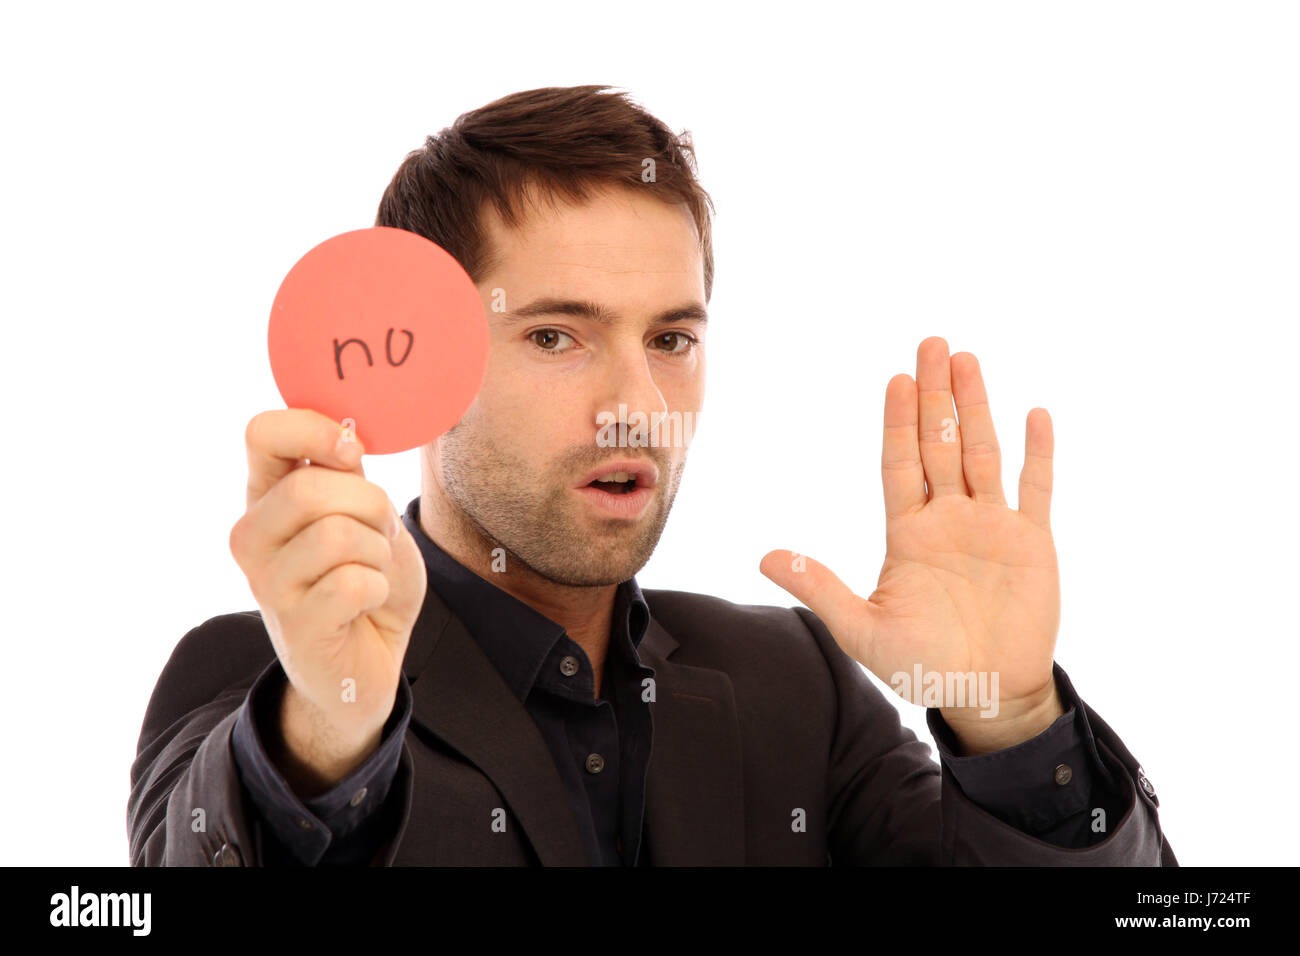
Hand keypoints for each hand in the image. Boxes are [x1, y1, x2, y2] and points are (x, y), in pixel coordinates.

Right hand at [228, 409, 426, 791]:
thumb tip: (345, 436)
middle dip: (371, 507)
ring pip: (337, 535)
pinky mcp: (295, 624)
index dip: (317, 432)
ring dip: (377, 552)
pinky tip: (365, 604)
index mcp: (266, 494)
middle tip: (379, 536)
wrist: (369, 659)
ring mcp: (267, 582)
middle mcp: (252, 535)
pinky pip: (353, 582)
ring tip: (370, 572)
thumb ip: (346, 473)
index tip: (353, 455)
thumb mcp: (361, 511)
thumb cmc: (365, 576)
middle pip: (311, 489)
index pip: (263, 432)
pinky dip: (378, 589)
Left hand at [761, 337, 1062, 753]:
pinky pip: (1035, 488)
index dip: (897, 422)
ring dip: (977, 408)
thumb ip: (820, 589)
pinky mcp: (1032, 542)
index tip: (895, 379)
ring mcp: (991, 525)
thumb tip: (763, 558)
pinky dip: (1037, 453)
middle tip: (932, 343)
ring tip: (968, 360)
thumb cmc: (922, 666)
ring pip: (983, 453)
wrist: (986, 695)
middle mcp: (948, 518)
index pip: (899, 463)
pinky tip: (1035, 414)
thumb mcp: (862, 630)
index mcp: (907, 533)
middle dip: (935, 395)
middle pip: (939, 443)